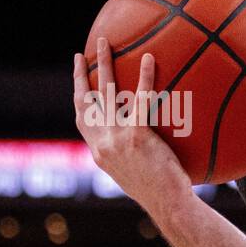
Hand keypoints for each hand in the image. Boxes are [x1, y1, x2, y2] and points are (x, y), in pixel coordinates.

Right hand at [72, 39, 192, 212]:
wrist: (167, 205)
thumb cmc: (160, 193)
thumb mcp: (134, 174)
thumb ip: (129, 155)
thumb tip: (138, 143)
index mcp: (99, 152)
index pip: (81, 119)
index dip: (78, 97)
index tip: (78, 80)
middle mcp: (102, 143)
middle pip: (86, 100)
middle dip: (83, 74)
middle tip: (82, 53)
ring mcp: (117, 139)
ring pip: (107, 92)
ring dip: (105, 64)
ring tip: (107, 42)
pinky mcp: (137, 136)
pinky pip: (141, 100)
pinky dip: (144, 77)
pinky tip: (148, 59)